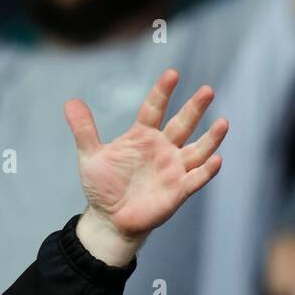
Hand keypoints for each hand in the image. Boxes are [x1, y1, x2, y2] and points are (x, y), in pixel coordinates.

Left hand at [67, 69, 227, 265]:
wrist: (109, 220)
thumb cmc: (102, 187)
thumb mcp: (90, 156)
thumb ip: (84, 130)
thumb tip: (70, 102)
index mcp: (142, 136)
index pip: (154, 108)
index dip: (163, 92)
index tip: (172, 74)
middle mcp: (163, 149)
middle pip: (182, 124)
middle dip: (195, 108)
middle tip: (207, 90)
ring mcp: (173, 169)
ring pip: (197, 150)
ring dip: (211, 138)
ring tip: (224, 122)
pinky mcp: (178, 191)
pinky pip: (195, 179)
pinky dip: (206, 171)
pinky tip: (217, 160)